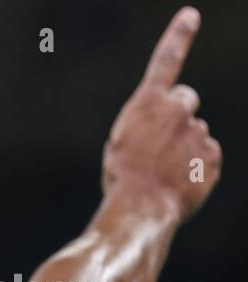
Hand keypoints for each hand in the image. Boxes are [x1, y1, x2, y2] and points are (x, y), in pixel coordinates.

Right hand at [101, 7, 221, 223]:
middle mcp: (178, 111)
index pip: (166, 62)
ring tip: (162, 174)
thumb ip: (149, 125)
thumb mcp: (121, 144)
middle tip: (158, 145)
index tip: (191, 15)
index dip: (178, 37)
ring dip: (182, 148)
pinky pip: (205, 157)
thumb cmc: (122, 178)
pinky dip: (195, 169)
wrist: (141, 209)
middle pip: (184, 101)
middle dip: (177, 115)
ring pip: (194, 134)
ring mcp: (198, 132)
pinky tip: (177, 184)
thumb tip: (176, 130)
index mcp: (148, 105)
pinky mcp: (212, 156)